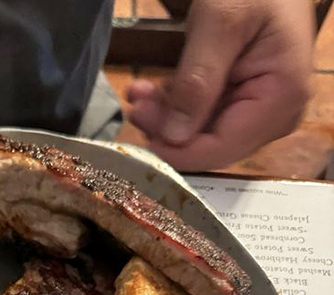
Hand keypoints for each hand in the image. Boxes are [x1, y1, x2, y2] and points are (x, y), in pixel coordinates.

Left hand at [126, 0, 314, 170]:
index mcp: (281, 99)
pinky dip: (175, 105)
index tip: (142, 133)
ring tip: (137, 93)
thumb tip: (174, 135)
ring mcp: (258, 113)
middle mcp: (274, 116)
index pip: (223, 148)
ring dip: (166, 116)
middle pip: (210, 144)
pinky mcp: (242, 105)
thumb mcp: (220, 23)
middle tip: (135, 105)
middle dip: (168, 130)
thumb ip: (198, 79)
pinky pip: (203, 117)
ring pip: (201, 133)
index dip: (179, 151)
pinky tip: (150, 91)